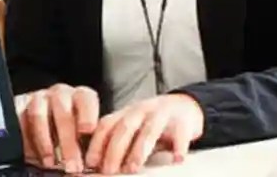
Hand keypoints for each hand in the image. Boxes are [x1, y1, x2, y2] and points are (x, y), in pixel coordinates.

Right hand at [19, 84, 99, 172]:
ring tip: (50, 162)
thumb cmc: (68, 139)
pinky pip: (19, 120)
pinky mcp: (18, 106)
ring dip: (45, 142)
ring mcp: (37, 99)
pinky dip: (25, 140)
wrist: (40, 138)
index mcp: (80, 97)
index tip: (87, 131)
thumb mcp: (82, 141)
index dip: (87, 114)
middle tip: (72, 163)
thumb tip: (92, 164)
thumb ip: (87, 146)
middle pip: (62, 110)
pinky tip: (31, 154)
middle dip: (67, 140)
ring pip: (39, 114)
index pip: (86, 98)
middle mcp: (59, 95)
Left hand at [84, 94, 203, 174]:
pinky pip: (180, 134)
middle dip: (115, 150)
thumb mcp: (133, 127)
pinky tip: (177, 159)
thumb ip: (118, 141)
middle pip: (125, 128)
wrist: (185, 105)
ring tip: (133, 167)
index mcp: (125, 113)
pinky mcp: (183, 121)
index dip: (97, 143)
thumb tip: (98, 165)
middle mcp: (141, 111)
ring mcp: (162, 115)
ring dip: (139, 150)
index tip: (90, 162)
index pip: (107, 125)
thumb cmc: (153, 122)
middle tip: (109, 170)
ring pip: (149, 131)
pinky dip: (179, 147)